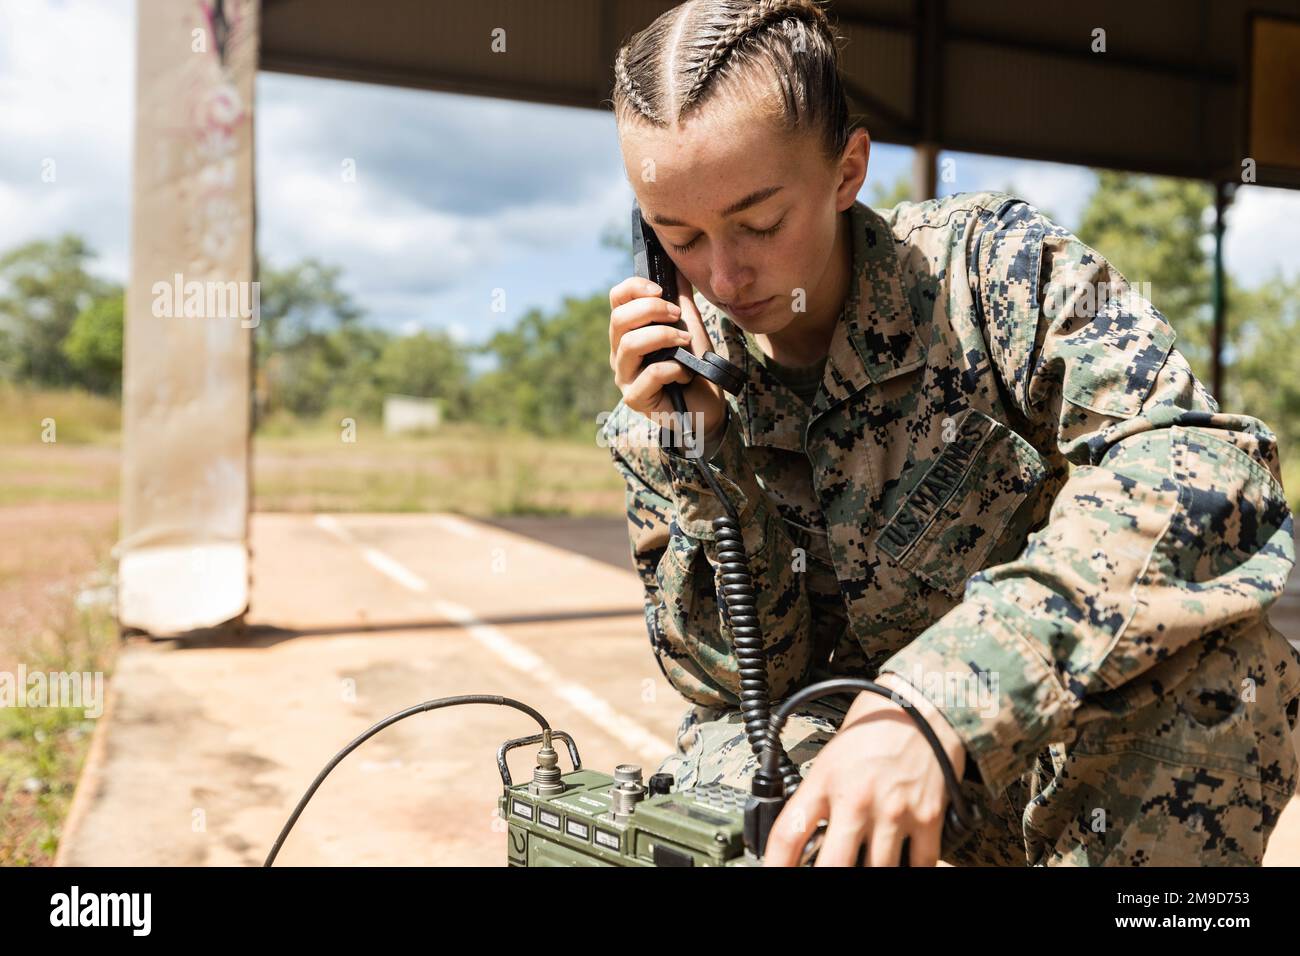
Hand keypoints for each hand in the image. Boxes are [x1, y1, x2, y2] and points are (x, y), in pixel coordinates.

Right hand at [609, 265, 725, 439]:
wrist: (707, 407)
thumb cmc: (695, 368)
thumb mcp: (690, 326)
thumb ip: (681, 299)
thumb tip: (678, 267)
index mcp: (629, 331)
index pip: (616, 300)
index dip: (635, 287)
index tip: (661, 290)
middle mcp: (620, 353)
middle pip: (619, 319)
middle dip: (651, 311)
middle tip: (677, 316)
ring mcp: (624, 377)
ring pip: (630, 345)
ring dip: (663, 336)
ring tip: (685, 342)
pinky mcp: (635, 399)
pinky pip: (649, 374)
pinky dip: (672, 368)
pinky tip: (684, 373)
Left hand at [761, 674, 967, 866]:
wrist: (922, 701)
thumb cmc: (874, 723)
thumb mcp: (832, 755)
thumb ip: (821, 795)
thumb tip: (811, 836)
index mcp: (825, 780)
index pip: (789, 834)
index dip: (775, 864)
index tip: (773, 872)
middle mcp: (856, 799)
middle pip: (833, 866)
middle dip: (827, 874)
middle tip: (829, 867)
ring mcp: (893, 811)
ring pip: (878, 871)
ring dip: (871, 869)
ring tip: (864, 858)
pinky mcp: (928, 817)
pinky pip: (920, 864)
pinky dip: (910, 867)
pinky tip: (901, 860)